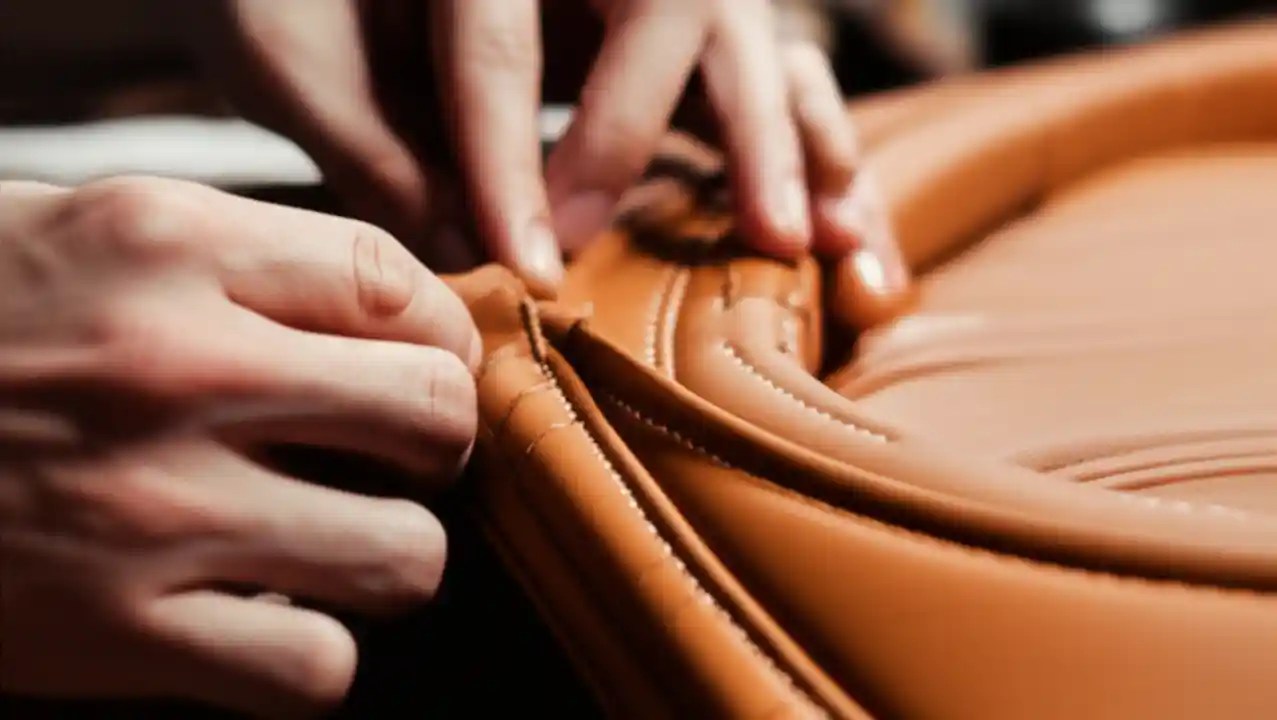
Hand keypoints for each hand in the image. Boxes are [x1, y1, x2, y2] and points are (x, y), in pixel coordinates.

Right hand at [0, 178, 478, 716]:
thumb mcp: (91, 235)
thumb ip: (246, 266)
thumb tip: (396, 320)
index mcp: (169, 248)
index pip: (401, 289)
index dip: (444, 336)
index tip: (427, 363)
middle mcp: (174, 371)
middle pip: (433, 413)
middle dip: (437, 440)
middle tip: (399, 452)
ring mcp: (149, 513)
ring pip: (403, 557)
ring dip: (389, 554)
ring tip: (339, 538)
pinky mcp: (113, 635)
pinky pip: (314, 668)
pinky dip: (313, 653)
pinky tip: (267, 612)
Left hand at [185, 0, 909, 305]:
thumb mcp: (290, 48)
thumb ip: (363, 143)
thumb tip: (460, 261)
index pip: (499, 38)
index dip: (509, 157)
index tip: (521, 267)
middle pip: (665, 13)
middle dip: (637, 140)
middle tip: (599, 244)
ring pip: (753, 42)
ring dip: (786, 150)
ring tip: (816, 244)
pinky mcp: (692, 34)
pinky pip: (778, 79)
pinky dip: (817, 155)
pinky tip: (849, 235)